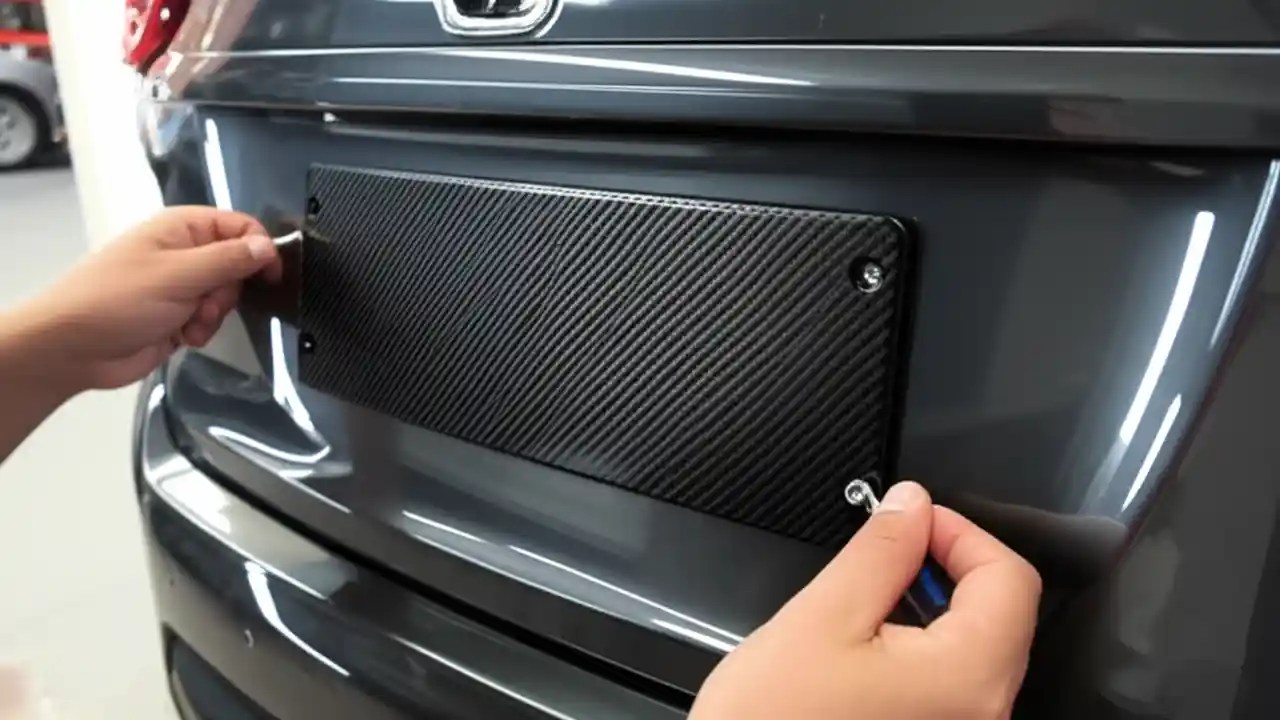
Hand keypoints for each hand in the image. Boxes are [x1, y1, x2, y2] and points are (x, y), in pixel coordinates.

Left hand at [13, 206, 280, 390]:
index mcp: (182, 228)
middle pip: (237, 265)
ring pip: (226, 296)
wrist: (73, 348)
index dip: (259, 249)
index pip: (240, 227)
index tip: (269, 276)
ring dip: (215, 315)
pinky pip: (210, 320)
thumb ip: (227, 260)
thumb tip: (269, 247)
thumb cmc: (118, 300)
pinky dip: (203, 330)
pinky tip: (183, 337)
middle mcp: (184, 252)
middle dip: (229, 290)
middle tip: (207, 304)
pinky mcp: (178, 316)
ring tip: (191, 324)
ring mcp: (181, 285)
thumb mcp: (177, 275)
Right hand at [689, 482, 1040, 719]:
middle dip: (949, 566)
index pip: (1010, 579)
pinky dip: (925, 647)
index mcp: (966, 679)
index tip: (912, 519)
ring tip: (870, 596)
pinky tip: (873, 643)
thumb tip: (911, 505)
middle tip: (890, 547)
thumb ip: (880, 551)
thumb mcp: (822, 616)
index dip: (961, 533)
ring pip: (979, 647)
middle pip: (1003, 613)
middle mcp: (980, 715)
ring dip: (935, 606)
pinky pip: (954, 682)